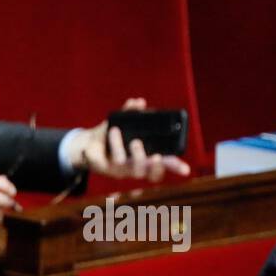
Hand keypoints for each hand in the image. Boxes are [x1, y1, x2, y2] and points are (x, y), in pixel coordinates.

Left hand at [69, 98, 191, 181]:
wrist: (90, 142)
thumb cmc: (114, 134)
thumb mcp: (124, 121)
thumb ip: (132, 112)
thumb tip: (138, 102)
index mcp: (146, 157)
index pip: (164, 165)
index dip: (175, 167)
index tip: (185, 170)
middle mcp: (135, 166)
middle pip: (147, 173)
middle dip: (149, 164)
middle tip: (145, 147)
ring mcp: (121, 170)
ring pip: (126, 167)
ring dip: (124, 149)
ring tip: (120, 134)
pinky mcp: (105, 169)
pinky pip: (105, 162)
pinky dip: (107, 147)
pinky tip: (108, 135)